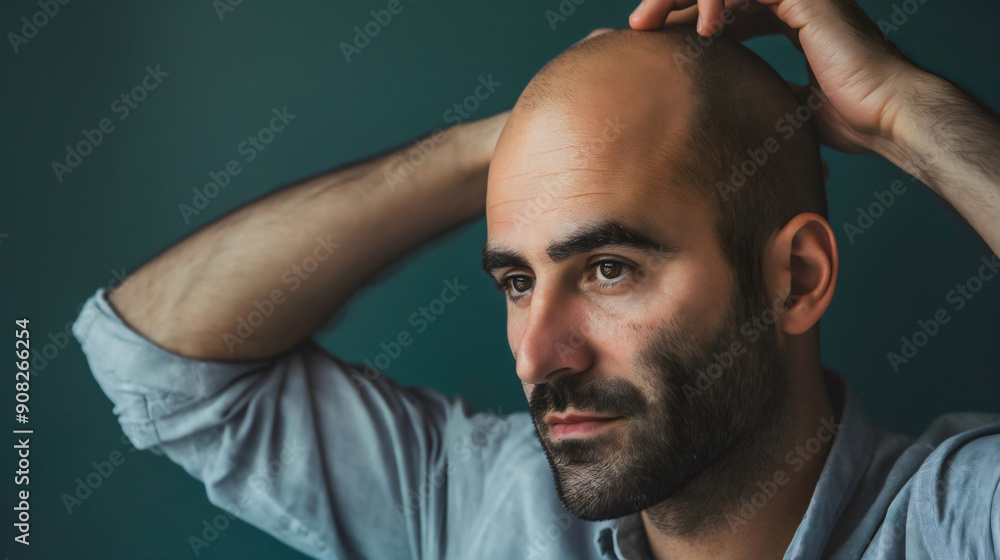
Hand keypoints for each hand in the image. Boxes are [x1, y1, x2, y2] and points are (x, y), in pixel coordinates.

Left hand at [628, 0, 921, 154]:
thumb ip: (757, 95)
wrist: (887, 117)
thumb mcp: (784, 106)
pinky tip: (699, 30)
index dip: (687, 20)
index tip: (652, 42)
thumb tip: (724, 116)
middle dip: (673, 2)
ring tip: (646, 23)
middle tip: (637, 26)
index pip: (726, 8)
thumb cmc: (849, 121)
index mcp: (789, 20)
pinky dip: (716, 2)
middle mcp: (794, 0)